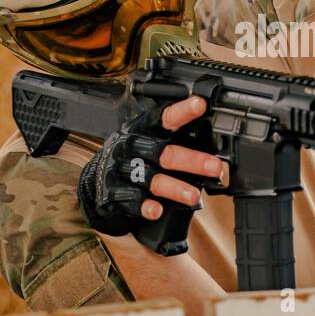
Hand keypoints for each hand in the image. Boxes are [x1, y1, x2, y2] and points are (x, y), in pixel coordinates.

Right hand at [77, 95, 223, 234]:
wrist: (98, 178)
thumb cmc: (136, 155)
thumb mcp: (151, 139)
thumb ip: (178, 139)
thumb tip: (216, 147)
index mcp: (144, 129)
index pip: (166, 117)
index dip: (183, 111)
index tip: (200, 104)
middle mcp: (133, 147)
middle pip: (165, 153)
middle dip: (192, 160)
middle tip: (214, 167)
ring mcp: (123, 170)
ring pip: (152, 179)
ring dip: (175, 188)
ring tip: (194, 196)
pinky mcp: (115, 192)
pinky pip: (132, 200)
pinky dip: (146, 206)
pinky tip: (158, 210)